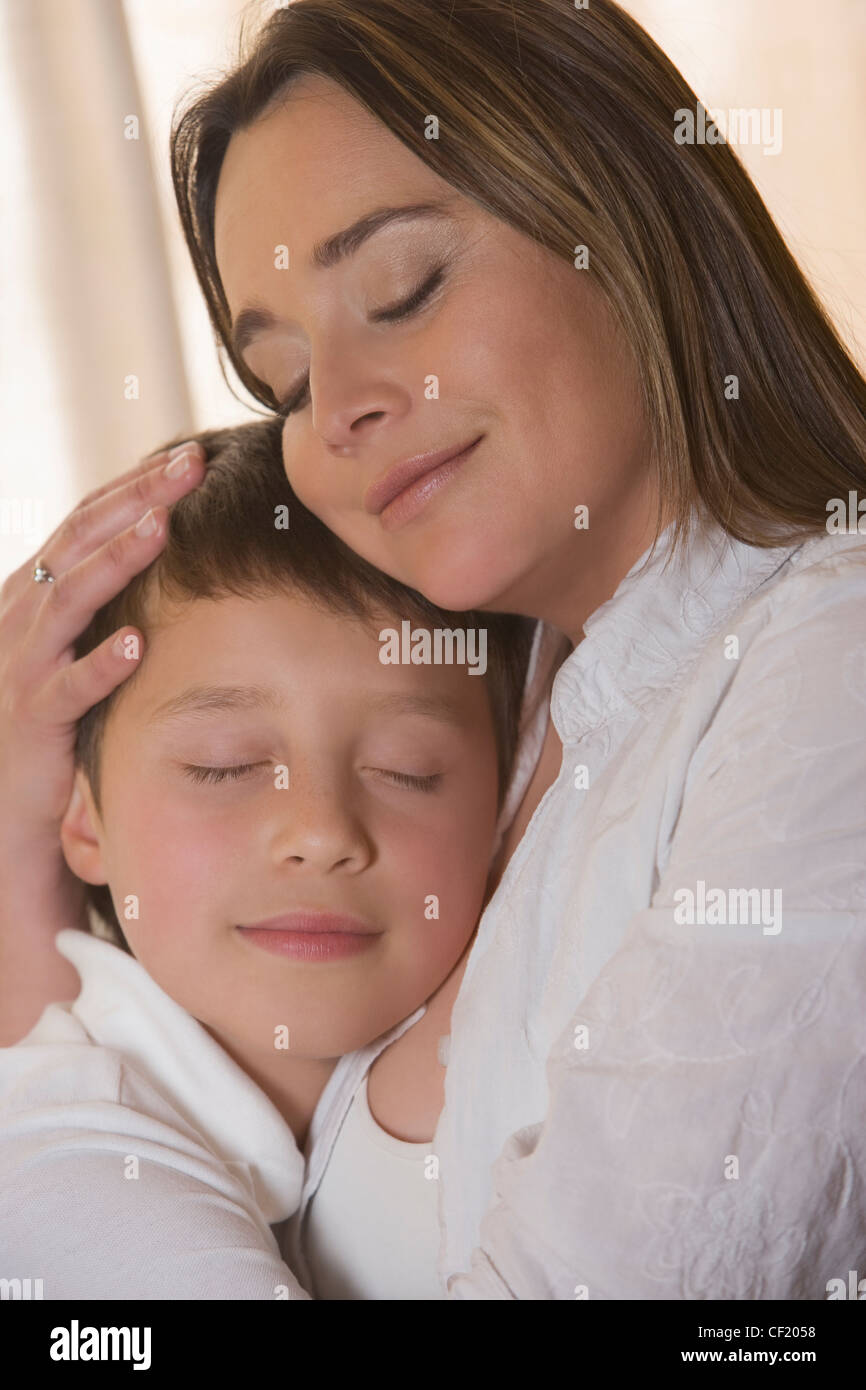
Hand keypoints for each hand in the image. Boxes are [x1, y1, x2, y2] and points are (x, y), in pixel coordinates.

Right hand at [0, 441, 205, 843]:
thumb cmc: (45, 714)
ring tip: (163, 529)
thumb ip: (98, 597)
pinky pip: (69, 687)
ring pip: (69, 600)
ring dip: (116, 561)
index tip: (189, 455)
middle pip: (80, 542)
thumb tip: (159, 544)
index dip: (135, 484)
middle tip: (191, 466)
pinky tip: (138, 643)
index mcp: (33, 591)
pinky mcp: (34, 718)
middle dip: (137, 499)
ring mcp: (24, 664)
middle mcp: (22, 615)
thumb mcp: (67, 642)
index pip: (86, 520)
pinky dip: (102, 662)